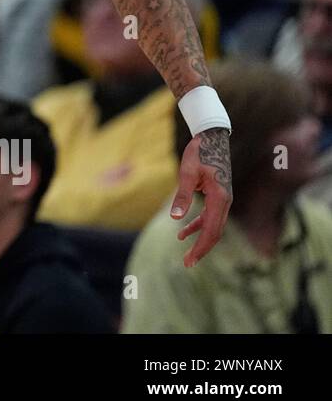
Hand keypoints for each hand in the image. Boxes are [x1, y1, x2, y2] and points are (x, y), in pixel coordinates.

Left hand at [171, 127, 232, 266]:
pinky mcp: (217, 196)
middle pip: (215, 232)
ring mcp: (223, 199)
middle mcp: (225, 201)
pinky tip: (183, 232)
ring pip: (213, 226)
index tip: (190, 260)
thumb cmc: (199, 152)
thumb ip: (183, 195)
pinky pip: (209, 216)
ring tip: (186, 252)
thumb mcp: (187, 172)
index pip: (212, 230)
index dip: (201, 247)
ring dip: (199, 239)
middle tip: (187, 264)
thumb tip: (175, 218)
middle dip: (201, 249)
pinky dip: (198, 225)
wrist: (212, 137)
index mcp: (221, 198)